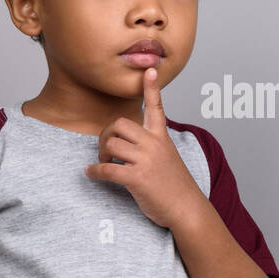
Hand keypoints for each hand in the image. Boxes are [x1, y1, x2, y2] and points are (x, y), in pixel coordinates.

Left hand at [84, 66, 206, 230]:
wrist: (187, 208)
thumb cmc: (174, 185)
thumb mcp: (167, 158)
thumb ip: (150, 146)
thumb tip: (125, 143)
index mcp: (162, 137)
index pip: (156, 108)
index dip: (152, 88)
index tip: (149, 70)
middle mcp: (154, 144)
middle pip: (120, 124)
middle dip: (106, 135)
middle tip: (105, 150)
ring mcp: (146, 161)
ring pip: (112, 144)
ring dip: (101, 154)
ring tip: (105, 164)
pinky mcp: (138, 178)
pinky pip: (107, 169)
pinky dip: (95, 171)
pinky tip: (91, 173)